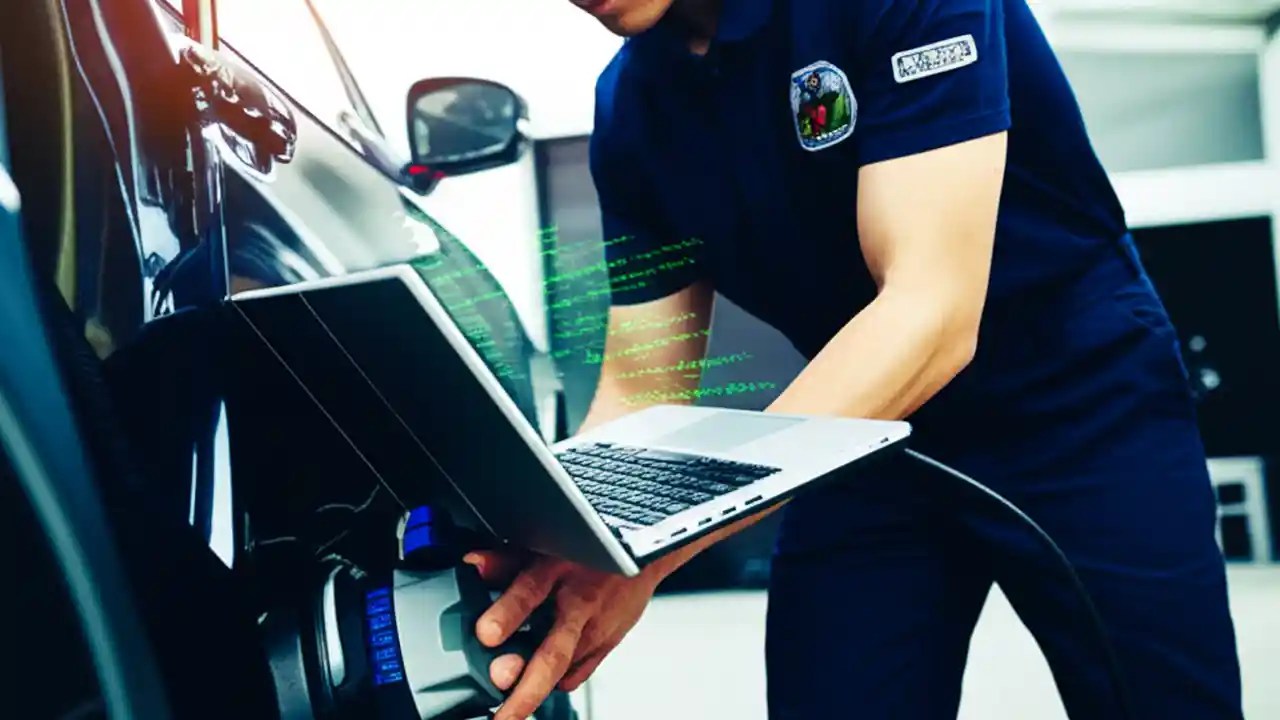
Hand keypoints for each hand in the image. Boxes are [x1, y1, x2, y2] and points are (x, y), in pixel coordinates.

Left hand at [463, 550, 664, 719]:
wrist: (641, 553)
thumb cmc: (588, 547)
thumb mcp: (545, 543)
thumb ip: (506, 558)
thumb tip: (472, 564)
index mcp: (558, 568)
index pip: (530, 591)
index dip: (507, 612)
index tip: (485, 635)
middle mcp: (579, 602)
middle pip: (553, 653)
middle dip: (525, 688)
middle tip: (503, 714)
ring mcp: (597, 628)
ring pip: (564, 670)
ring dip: (535, 692)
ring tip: (510, 714)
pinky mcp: (607, 644)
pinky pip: (577, 673)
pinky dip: (555, 682)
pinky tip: (537, 684)